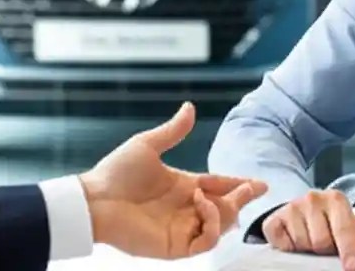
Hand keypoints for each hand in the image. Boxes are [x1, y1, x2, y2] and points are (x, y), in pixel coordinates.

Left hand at [80, 102, 267, 258]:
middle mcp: (185, 208)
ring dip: (223, 210)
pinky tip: (200, 206)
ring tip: (207, 196)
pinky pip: (205, 242)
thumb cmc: (116, 172)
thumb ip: (174, 130)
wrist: (95, 200)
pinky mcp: (174, 246)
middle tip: (253, 188)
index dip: (239, 185)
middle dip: (242, 198)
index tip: (260, 183)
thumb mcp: (148, 145)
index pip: (219, 187)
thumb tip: (190, 107)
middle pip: (225, 208)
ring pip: (220, 226)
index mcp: (182, 185)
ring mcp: (181, 228)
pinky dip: (212, 225)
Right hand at [263, 189, 354, 270]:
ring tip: (309, 241)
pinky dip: (289, 248)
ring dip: (307, 249)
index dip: (348, 251)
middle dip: (325, 251)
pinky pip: (283, 245)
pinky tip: (294, 240)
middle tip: (325, 247)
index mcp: (336, 199)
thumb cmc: (329, 220)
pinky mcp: (273, 219)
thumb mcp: (347, 226)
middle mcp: (313, 198)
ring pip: (303, 244)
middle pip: (321, 241)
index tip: (351, 267)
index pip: (344, 230)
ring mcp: (291, 207)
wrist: (301, 210)